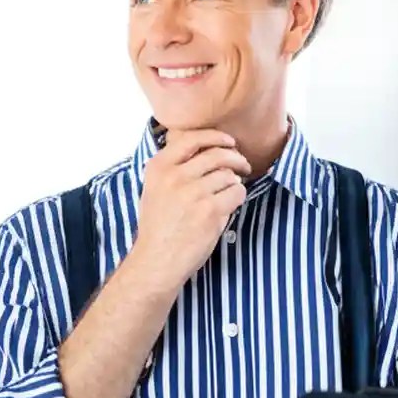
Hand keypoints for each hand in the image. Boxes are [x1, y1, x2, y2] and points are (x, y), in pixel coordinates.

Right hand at [129, 129, 250, 294]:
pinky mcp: (210, 210)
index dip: (216, 137)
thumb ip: (173, 169)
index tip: (229, 142)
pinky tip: (230, 206)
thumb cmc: (157, 229)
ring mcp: (193, 193)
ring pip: (229, 175)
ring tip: (230, 193)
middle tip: (243, 166)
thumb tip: (205, 152)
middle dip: (236, 158)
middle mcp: (175, 176)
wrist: (157, 260)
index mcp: (159, 168)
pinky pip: (237, 192)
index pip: (192, 138)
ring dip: (235, 183)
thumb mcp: (153, 190)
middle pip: (217, 154)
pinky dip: (238, 197)